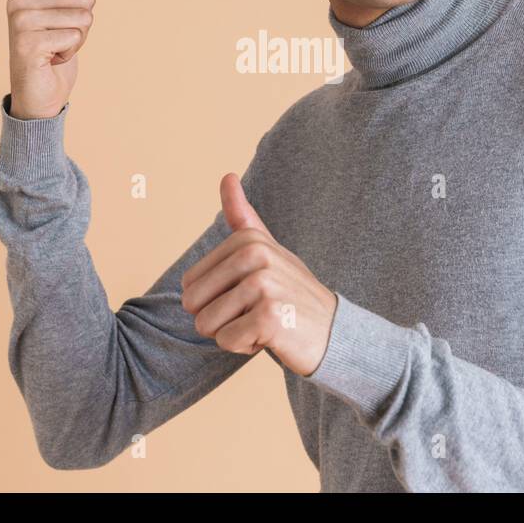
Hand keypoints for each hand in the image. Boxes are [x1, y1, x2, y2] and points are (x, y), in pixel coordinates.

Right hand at [6, 0, 94, 119]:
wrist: (39, 95)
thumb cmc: (50, 53)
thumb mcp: (54, 13)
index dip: (83, 10)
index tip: (61, 27)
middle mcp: (18, 2)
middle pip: (85, 0)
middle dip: (82, 26)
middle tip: (60, 41)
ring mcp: (20, 22)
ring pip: (82, 19)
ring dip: (76, 42)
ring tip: (55, 51)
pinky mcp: (27, 43)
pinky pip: (73, 38)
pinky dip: (69, 54)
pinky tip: (50, 61)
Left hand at [180, 173, 337, 376]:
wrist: (333, 331)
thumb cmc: (292, 293)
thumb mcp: (268, 250)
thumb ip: (243, 216)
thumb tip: (227, 175)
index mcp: (248, 240)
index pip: (190, 283)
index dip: (214, 299)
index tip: (249, 296)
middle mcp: (256, 256)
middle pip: (193, 304)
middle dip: (217, 319)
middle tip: (254, 313)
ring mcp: (264, 285)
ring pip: (207, 325)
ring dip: (232, 333)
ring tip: (264, 322)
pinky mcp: (270, 317)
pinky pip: (227, 341)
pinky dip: (245, 347)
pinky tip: (272, 336)